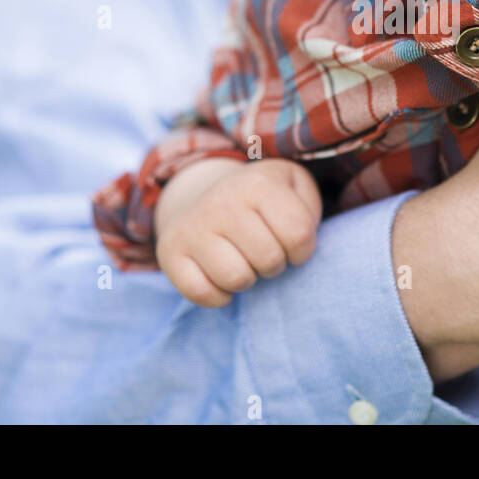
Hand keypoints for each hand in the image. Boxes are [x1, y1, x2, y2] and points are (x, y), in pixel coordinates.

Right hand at [154, 158, 321, 306]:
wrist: (206, 195)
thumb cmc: (263, 200)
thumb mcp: (294, 187)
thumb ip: (307, 208)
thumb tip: (297, 238)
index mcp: (257, 183)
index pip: (298, 235)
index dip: (303, 249)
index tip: (290, 241)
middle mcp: (221, 200)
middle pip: (270, 260)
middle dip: (275, 263)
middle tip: (263, 249)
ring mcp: (192, 227)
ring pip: (237, 279)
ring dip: (248, 279)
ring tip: (244, 260)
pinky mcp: (170, 252)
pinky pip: (202, 293)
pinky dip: (218, 295)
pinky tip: (221, 276)